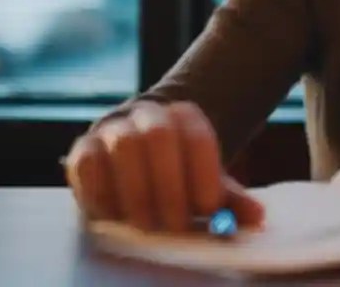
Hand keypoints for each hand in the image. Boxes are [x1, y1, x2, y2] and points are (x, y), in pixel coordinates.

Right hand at [62, 101, 264, 232]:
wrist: (136, 160)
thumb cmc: (177, 176)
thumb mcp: (205, 185)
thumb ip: (229, 200)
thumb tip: (258, 216)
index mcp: (182, 115)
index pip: (197, 132)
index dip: (204, 170)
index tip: (208, 206)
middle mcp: (146, 114)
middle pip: (160, 135)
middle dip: (170, 183)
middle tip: (176, 223)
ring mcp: (111, 129)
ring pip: (124, 145)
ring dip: (138, 190)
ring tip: (147, 225)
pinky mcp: (82, 150)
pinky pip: (88, 164)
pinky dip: (102, 192)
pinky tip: (116, 216)